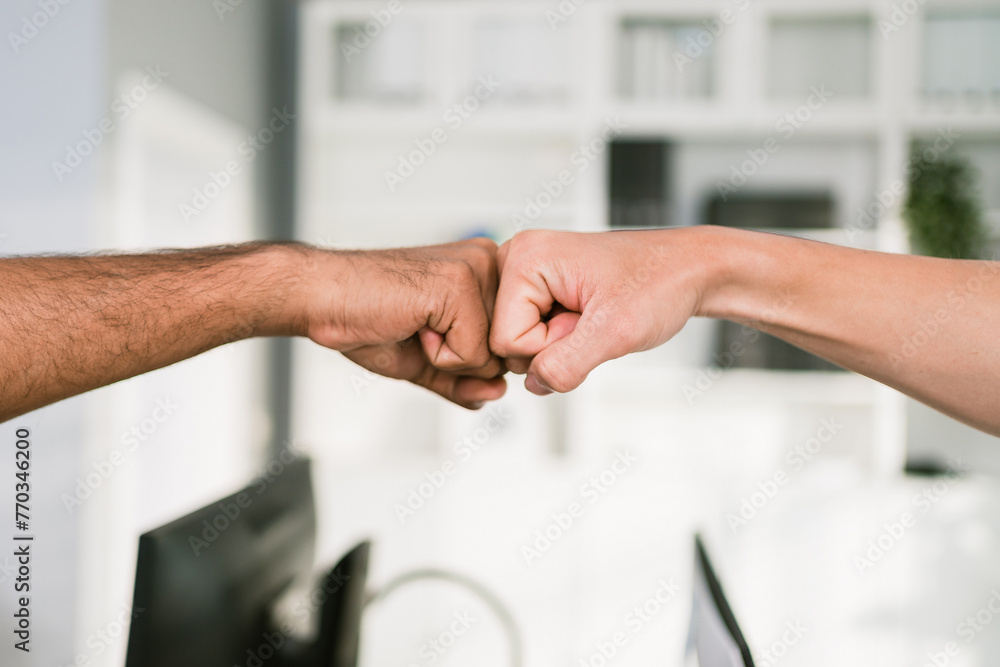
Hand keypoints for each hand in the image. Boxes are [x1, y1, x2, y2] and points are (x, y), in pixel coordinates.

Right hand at [300, 238, 506, 408]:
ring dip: (447, 358)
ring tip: (415, 325)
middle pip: (504, 353)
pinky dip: (437, 356)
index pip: (508, 345)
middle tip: (418, 329)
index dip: (466, 359)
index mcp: (486, 272)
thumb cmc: (367, 317)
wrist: (324, 299)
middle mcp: (488, 263)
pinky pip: (472, 354)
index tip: (427, 330)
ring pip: (493, 356)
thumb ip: (466, 379)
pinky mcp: (460, 284)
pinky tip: (412, 323)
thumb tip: (497, 393)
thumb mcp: (427, 359)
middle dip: (458, 361)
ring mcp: (476, 269)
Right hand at [490, 229, 713, 394]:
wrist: (690, 270)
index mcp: (526, 257)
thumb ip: (567, 364)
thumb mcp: (616, 331)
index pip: (505, 339)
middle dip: (552, 345)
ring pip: (520, 343)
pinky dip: (563, 340)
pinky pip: (533, 336)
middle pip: (506, 341)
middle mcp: (519, 259)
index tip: (587, 320)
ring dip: (560, 344)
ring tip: (592, 317)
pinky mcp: (540, 289)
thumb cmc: (661, 281)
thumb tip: (534, 384)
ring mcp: (529, 275)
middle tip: (591, 319)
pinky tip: (586, 320)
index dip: (549, 346)